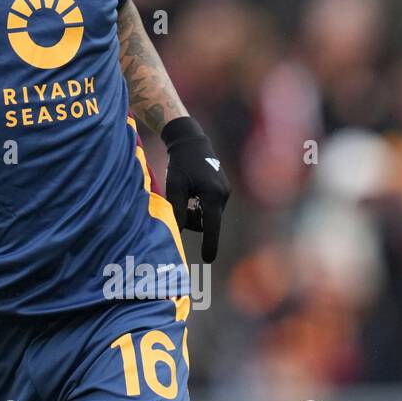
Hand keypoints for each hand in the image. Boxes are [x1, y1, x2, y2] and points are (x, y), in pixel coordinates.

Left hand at [161, 117, 229, 262]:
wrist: (191, 141)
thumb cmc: (180, 163)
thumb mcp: (175, 186)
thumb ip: (177, 209)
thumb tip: (178, 230)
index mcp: (213, 195)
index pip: (211, 226)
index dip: (209, 243)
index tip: (208, 259)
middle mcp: (223, 195)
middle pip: (207, 221)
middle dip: (193, 220)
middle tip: (181, 204)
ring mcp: (225, 192)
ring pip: (209, 215)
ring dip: (196, 213)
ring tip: (186, 196)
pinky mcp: (223, 189)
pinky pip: (211, 207)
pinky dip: (200, 206)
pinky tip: (193, 193)